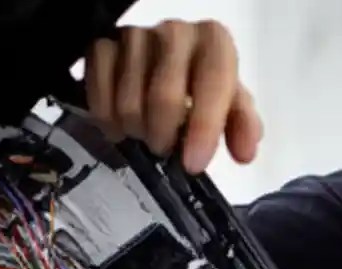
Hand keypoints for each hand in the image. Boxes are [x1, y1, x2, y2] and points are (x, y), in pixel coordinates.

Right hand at [84, 20, 263, 173]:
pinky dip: (106, 117)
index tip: (194, 163)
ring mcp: (135, 36)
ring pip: (128, 101)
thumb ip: (243, 126)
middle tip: (166, 150)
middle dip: (164, 137)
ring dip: (136, 131)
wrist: (171, 66)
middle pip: (164, 97)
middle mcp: (175, 32)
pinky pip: (97, 90)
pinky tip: (119, 124)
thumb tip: (244, 153)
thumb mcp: (232, 104)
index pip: (212, 83)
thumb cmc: (205, 87)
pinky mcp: (102, 45)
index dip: (203, 128)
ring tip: (145, 133)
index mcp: (214, 41)